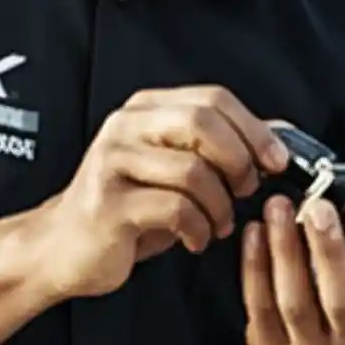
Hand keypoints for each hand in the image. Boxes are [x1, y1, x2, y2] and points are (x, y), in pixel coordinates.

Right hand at [31, 85, 290, 299]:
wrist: (64, 246)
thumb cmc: (128, 207)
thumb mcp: (177, 168)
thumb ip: (221, 147)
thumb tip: (280, 134)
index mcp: (146, 109)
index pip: (213, 98)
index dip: (253, 129)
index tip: (276, 160)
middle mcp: (125, 127)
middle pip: (203, 123)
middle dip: (239, 160)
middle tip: (246, 189)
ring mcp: (112, 163)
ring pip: (194, 171)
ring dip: (220, 206)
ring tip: (218, 223)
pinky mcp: (108, 204)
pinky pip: (176, 209)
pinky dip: (199, 229)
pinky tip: (195, 238)